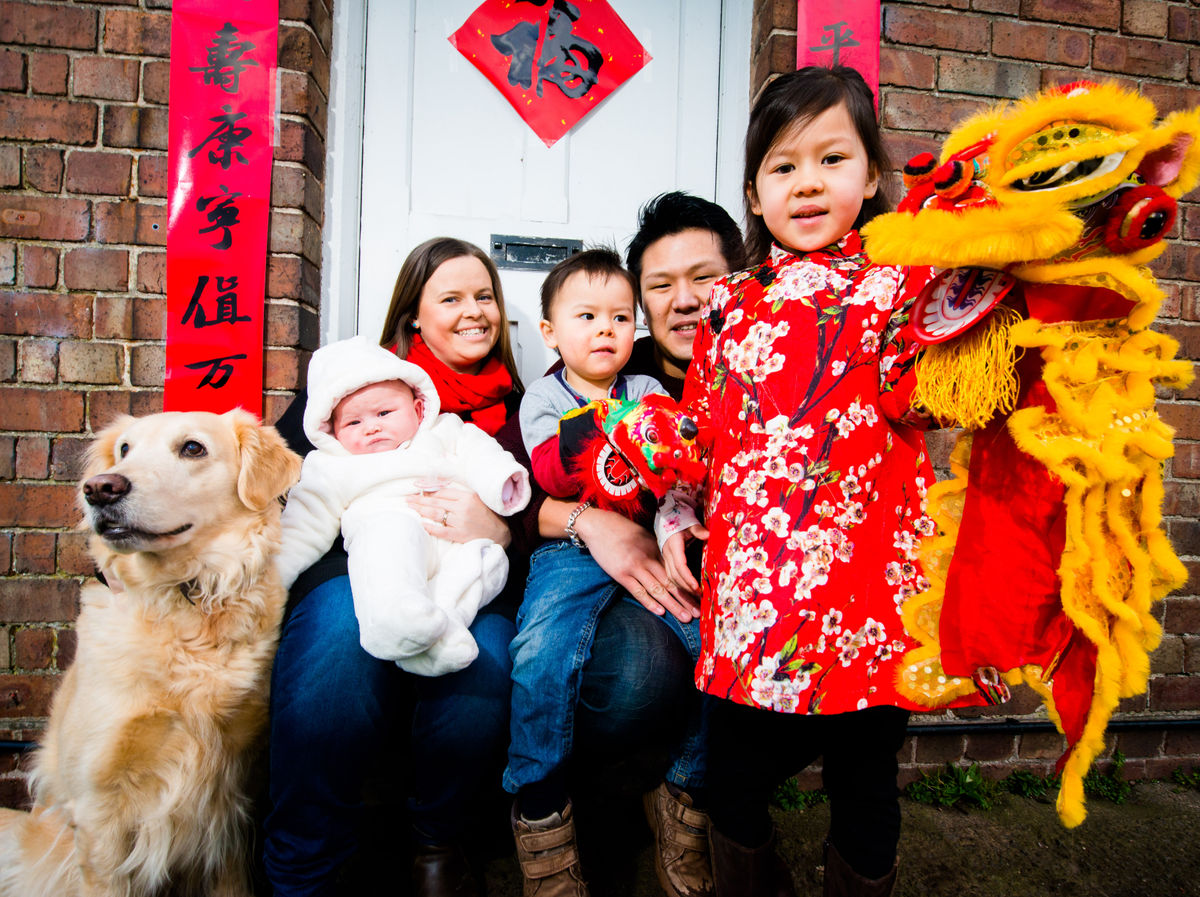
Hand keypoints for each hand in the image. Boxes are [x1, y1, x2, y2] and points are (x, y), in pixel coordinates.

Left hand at [407, 486, 511, 547]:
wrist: (499, 533)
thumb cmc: (486, 514)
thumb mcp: (475, 498)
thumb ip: (458, 494)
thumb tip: (436, 490)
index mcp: (467, 496)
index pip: (443, 491)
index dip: (428, 491)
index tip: (418, 491)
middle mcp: (463, 508)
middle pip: (436, 502)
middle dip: (419, 500)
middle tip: (407, 499)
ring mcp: (461, 522)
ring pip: (436, 514)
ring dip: (421, 510)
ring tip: (410, 507)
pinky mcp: (460, 535)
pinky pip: (441, 530)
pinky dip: (430, 527)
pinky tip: (421, 523)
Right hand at [573, 506, 698, 622]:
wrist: (599, 525)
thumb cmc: (621, 530)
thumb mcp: (644, 537)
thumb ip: (655, 551)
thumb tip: (666, 564)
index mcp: (656, 550)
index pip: (675, 572)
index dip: (688, 586)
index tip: (699, 597)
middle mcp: (649, 559)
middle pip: (671, 583)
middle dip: (686, 599)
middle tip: (698, 613)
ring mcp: (635, 567)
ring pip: (658, 590)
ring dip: (673, 605)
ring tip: (685, 617)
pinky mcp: (621, 574)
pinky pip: (638, 591)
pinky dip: (650, 602)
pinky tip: (660, 612)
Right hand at [661, 523, 707, 596]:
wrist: (667, 516)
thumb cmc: (681, 519)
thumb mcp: (690, 522)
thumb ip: (698, 529)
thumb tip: (708, 535)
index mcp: (673, 545)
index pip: (679, 565)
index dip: (688, 577)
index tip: (696, 587)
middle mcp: (667, 553)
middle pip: (674, 575)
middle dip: (686, 587)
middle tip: (700, 597)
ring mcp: (665, 557)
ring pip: (671, 577)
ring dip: (682, 588)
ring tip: (695, 598)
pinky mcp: (666, 560)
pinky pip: (671, 575)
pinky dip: (679, 584)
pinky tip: (688, 590)